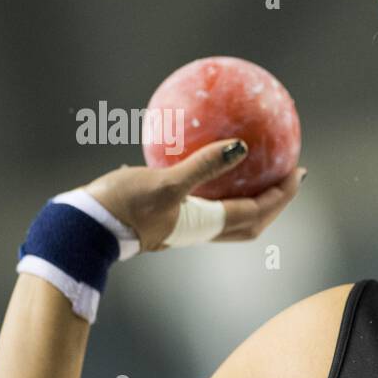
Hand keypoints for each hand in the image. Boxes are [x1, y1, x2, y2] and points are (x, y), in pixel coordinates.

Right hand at [81, 138, 306, 252]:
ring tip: (252, 171)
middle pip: (249, 220)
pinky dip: (207, 185)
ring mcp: (179, 227)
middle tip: (287, 175)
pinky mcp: (161, 219)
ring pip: (224, 214)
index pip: (257, 211)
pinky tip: (196, 158)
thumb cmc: (121, 206)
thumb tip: (240, 147)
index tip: (297, 172)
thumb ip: (203, 165)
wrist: (80, 229)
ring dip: (244, 197)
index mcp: (205, 224)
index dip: (281, 195)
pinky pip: (196, 200)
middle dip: (272, 201)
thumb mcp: (165, 181)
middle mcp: (198, 230)